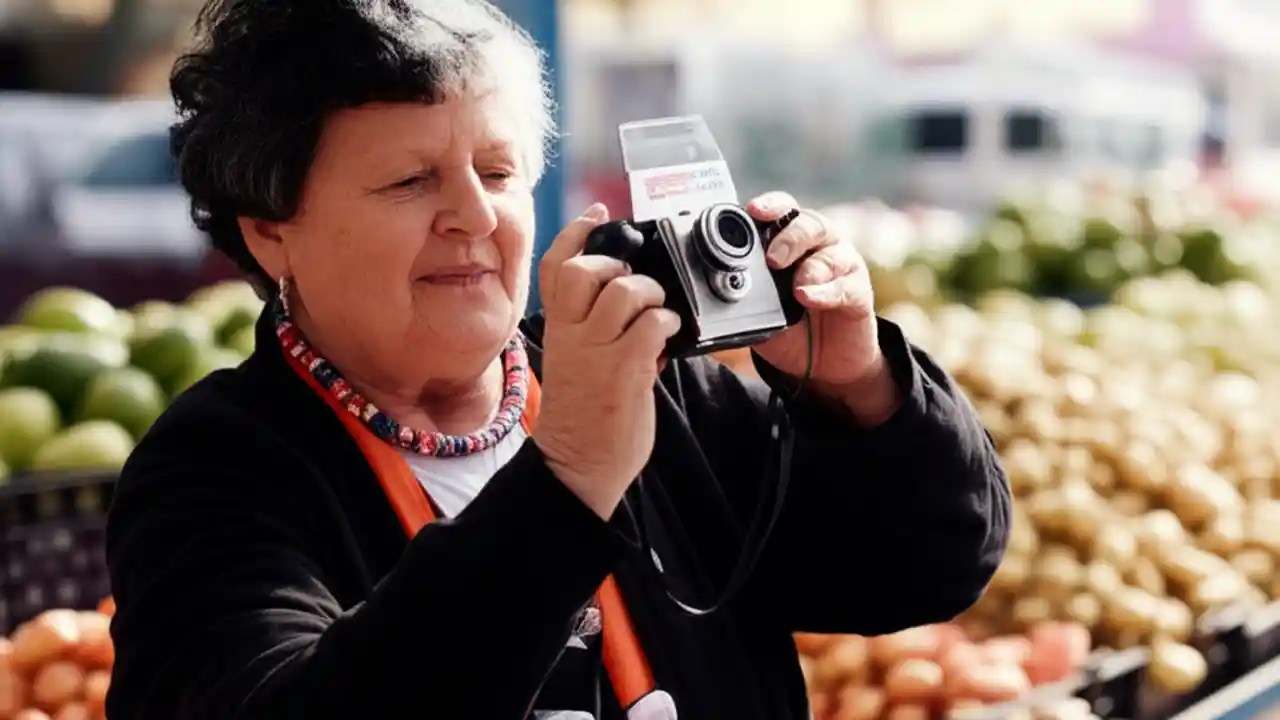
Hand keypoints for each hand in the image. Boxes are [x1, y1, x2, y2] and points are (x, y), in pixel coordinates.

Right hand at [533, 203, 681, 518]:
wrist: (577, 469)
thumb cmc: (583, 419)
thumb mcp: (577, 364)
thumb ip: (597, 332)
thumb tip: (637, 309)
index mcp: (559, 332)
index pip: (556, 268)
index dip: (576, 234)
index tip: (598, 215)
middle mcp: (572, 336)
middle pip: (584, 269)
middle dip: (616, 263)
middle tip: (635, 281)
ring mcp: (597, 353)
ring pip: (622, 290)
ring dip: (651, 292)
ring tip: (660, 310)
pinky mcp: (625, 372)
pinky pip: (652, 324)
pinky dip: (668, 321)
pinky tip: (672, 335)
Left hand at [748, 192, 901, 425]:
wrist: (823, 365)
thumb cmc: (790, 329)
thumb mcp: (758, 313)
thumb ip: (742, 296)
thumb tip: (707, 289)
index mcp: (789, 241)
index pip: (782, 211)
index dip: (770, 206)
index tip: (753, 211)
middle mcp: (818, 245)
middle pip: (808, 223)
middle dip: (788, 237)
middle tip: (771, 259)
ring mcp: (841, 266)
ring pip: (830, 249)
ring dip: (810, 266)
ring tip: (795, 287)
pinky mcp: (858, 292)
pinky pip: (845, 285)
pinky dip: (825, 291)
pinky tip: (808, 298)